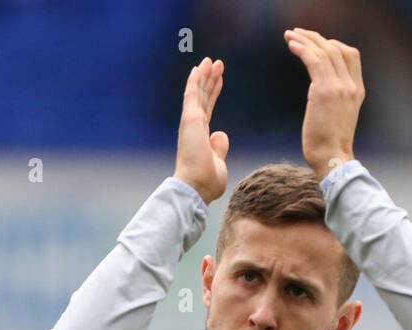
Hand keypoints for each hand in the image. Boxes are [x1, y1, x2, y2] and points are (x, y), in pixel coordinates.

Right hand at [174, 57, 227, 204]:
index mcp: (200, 137)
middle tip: (216, 64)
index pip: (208, 110)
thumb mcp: (218, 162)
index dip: (213, 94)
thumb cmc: (207, 182)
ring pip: (198, 93)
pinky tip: (199, 68)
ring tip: (211, 60)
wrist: (196, 187)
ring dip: (204, 75)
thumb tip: (221, 134)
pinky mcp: (190, 119)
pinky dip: (195, 81)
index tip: (218, 81)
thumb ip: (219, 148)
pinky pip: (192, 95)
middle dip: (210, 80)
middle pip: (203, 98)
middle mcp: (194, 128)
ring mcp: (191, 122)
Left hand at [284, 29, 364, 179]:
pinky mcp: (324, 91)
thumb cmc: (330, 145)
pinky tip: (291, 45)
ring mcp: (340, 87)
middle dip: (316, 38)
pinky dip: (302, 49)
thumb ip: (332, 98)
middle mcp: (351, 85)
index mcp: (358, 90)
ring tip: (289, 35)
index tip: (316, 43)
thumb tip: (317, 89)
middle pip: (336, 48)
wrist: (333, 158)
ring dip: (305, 40)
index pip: (351, 55)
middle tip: (298, 33)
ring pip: (324, 51)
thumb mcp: (338, 116)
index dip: (333, 44)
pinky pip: (314, 61)